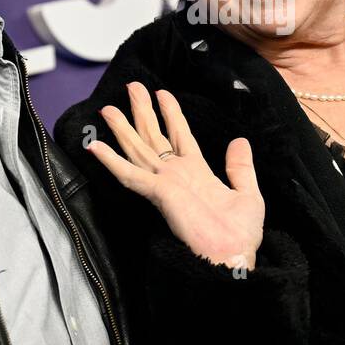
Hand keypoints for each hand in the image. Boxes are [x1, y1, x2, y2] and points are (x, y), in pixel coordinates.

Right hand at [86, 81, 264, 269]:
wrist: (233, 258)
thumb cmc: (241, 235)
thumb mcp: (248, 193)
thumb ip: (240, 167)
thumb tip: (240, 140)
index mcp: (197, 172)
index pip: (180, 135)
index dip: (171, 113)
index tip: (162, 92)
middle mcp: (177, 175)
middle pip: (153, 137)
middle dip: (142, 112)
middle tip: (131, 86)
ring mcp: (165, 184)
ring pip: (138, 150)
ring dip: (122, 129)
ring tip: (108, 108)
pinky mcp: (158, 194)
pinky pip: (131, 174)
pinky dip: (112, 161)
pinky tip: (96, 146)